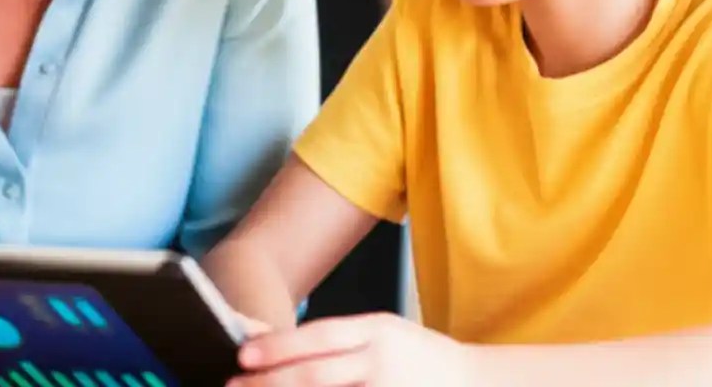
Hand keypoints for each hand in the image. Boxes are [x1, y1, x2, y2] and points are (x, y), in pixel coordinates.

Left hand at [229, 312, 474, 385]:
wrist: (477, 384)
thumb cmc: (421, 359)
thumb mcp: (383, 332)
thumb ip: (336, 341)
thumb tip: (275, 344)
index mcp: (378, 331)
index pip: (319, 336)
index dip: (278, 347)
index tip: (243, 355)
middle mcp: (381, 362)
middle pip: (316, 375)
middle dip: (270, 383)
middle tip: (234, 386)